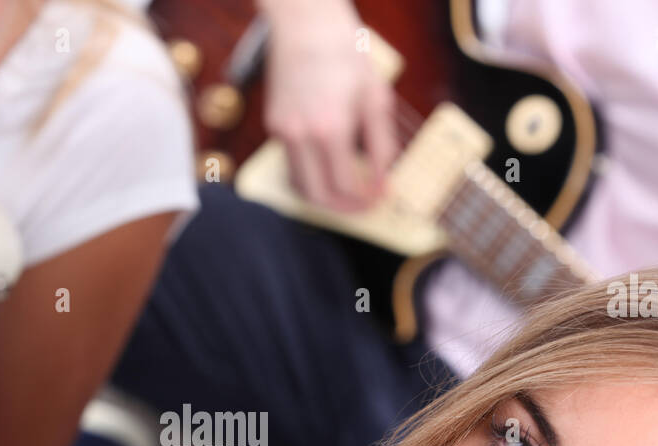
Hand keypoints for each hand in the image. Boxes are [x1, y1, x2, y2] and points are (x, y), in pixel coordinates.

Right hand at [260, 0, 397, 210]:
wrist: (306, 24)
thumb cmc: (344, 53)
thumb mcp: (376, 97)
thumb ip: (381, 145)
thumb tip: (383, 179)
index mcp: (330, 129)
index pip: (346, 186)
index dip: (365, 199)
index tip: (380, 197)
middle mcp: (302, 136)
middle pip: (318, 196)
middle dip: (343, 208)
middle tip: (363, 206)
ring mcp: (283, 133)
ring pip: (300, 186)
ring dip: (323, 197)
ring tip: (345, 193)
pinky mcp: (274, 126)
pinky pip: (291, 164)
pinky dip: (309, 175)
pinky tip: (327, 167)